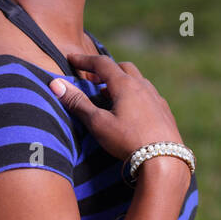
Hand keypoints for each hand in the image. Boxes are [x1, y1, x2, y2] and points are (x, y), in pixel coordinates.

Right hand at [49, 52, 185, 162]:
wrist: (165, 161)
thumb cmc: (128, 141)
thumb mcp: (98, 123)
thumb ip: (78, 103)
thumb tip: (56, 84)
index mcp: (125, 85)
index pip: (102, 64)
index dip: (84, 60)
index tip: (71, 58)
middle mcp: (143, 87)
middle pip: (123, 68)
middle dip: (105, 70)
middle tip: (91, 79)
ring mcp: (156, 99)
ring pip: (138, 81)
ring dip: (122, 82)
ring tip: (109, 95)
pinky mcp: (165, 112)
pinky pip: (149, 95)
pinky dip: (136, 95)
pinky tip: (132, 110)